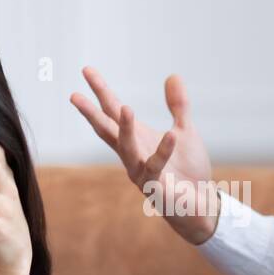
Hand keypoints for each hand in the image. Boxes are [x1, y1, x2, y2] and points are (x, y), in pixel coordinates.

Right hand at [70, 66, 216, 244]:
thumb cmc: (188, 171)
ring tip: (125, 107)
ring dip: (124, 129)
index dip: (100, 91)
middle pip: (107, 129)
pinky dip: (163, 151)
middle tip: (73, 95)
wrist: (200, 205)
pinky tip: (170, 135)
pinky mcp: (155, 186)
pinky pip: (156, 166)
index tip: (86, 70)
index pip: (113, 111)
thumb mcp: (184, 132)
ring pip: (126, 148)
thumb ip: (178, 106)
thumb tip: (172, 76)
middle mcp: (132, 154)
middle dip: (91, 112)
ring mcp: (140, 171)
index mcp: (137, 138)